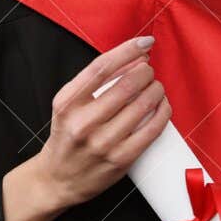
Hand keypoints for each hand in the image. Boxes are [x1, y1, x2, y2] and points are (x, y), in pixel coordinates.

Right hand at [25, 36, 170, 211]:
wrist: (58, 178)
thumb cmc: (66, 135)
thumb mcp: (68, 104)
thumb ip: (93, 81)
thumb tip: (132, 57)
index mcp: (68, 102)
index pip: (102, 67)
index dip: (127, 50)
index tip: (145, 43)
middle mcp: (83, 122)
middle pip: (127, 85)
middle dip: (146, 72)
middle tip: (149, 71)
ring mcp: (103, 142)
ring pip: (142, 105)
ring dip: (156, 90)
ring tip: (156, 87)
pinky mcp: (121, 159)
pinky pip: (151, 130)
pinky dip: (162, 112)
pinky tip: (162, 105)